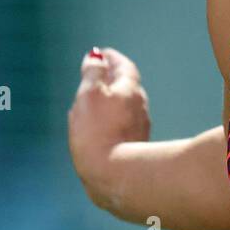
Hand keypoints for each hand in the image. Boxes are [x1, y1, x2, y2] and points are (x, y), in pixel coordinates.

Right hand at [67, 46, 150, 210]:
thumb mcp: (90, 95)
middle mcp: (140, 106)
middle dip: (110, 78)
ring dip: (109, 100)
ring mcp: (139, 128)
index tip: (101, 53)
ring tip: (92, 100)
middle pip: (126, 85)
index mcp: (131, 90)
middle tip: (96, 73)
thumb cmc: (98, 132)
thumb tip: (96, 57)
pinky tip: (96, 127)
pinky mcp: (133, 147)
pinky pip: (120, 125)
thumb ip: (93, 73)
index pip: (124, 66)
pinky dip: (109, 119)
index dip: (111, 58)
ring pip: (123, 106)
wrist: (115, 176)